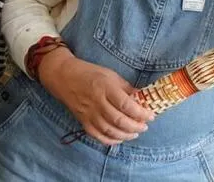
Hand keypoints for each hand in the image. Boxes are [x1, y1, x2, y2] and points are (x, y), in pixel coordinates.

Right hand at [39, 48, 154, 144]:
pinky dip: (110, 140)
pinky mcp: (82, 121)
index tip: (150, 115)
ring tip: (135, 133)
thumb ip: (125, 87)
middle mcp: (97, 102)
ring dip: (125, 135)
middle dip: (135, 126)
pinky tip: (119, 138)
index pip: (126, 105)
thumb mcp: (110, 75)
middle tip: (144, 126)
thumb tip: (142, 97)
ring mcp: (89, 113)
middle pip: (119, 120)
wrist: (63, 76)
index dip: (140, 113)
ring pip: (109, 130)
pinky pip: (97, 135)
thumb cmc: (89, 73)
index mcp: (106, 87)